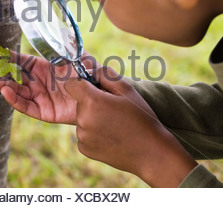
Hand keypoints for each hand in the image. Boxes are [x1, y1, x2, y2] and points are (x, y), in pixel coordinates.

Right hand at [0, 49, 99, 124]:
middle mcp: (38, 82)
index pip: (20, 62)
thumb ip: (65, 46)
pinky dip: (15, 100)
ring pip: (16, 91)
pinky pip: (26, 106)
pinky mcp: (44, 111)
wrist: (99, 96)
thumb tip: (57, 29)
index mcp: (43, 68)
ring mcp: (40, 97)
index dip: (6, 57)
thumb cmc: (88, 75)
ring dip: (2, 84)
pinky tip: (5, 91)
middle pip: (13, 76)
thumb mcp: (76, 57)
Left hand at [64, 66, 197, 187]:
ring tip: (115, 124)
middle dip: (92, 102)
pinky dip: (94, 134)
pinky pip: (84, 134)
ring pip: (82, 118)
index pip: (71, 85)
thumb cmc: (141, 118)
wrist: (151, 152)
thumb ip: (105, 74)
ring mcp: (82, 136)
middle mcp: (82, 119)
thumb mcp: (127, 90)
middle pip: (79, 102)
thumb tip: (88, 70)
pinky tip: (111, 136)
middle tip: (113, 109)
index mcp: (92, 101)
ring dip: (93, 118)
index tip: (94, 88)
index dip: (82, 84)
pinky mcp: (84, 149)